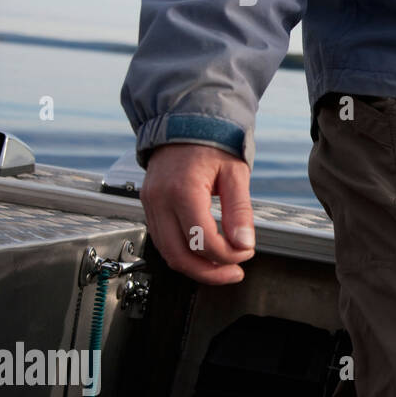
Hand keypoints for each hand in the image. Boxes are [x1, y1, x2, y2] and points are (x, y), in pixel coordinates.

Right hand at [140, 143, 255, 284]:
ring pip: (167, 253)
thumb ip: (240, 210)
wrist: (184, 124)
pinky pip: (162, 240)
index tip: (246, 252)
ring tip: (222, 268)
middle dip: (209, 271)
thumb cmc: (211, 143)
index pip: (202, 240)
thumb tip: (244, 243)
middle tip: (234, 272)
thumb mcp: (235, 173)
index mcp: (183, 190)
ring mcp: (150, 205)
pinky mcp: (149, 207)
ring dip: (195, 267)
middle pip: (179, 255)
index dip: (227, 255)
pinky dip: (183, 253)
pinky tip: (205, 254)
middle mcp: (160, 201)